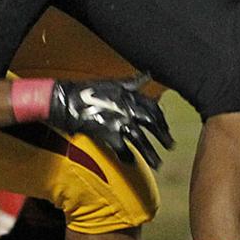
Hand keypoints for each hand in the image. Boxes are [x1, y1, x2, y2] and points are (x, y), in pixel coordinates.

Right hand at [48, 80, 173, 168]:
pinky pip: (123, 150)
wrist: (68, 100)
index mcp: (130, 95)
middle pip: (151, 125)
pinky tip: (132, 163)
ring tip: (158, 164)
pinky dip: (128, 158)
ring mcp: (119, 122)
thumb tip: (148, 75)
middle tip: (170, 147)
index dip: (162, 120)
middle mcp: (128, 109)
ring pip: (141, 141)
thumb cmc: (88, 90)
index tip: (166, 128)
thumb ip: (132, 82)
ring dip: (151, 154)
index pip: (153, 108)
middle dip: (163, 137)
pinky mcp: (108, 134)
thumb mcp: (113, 82)